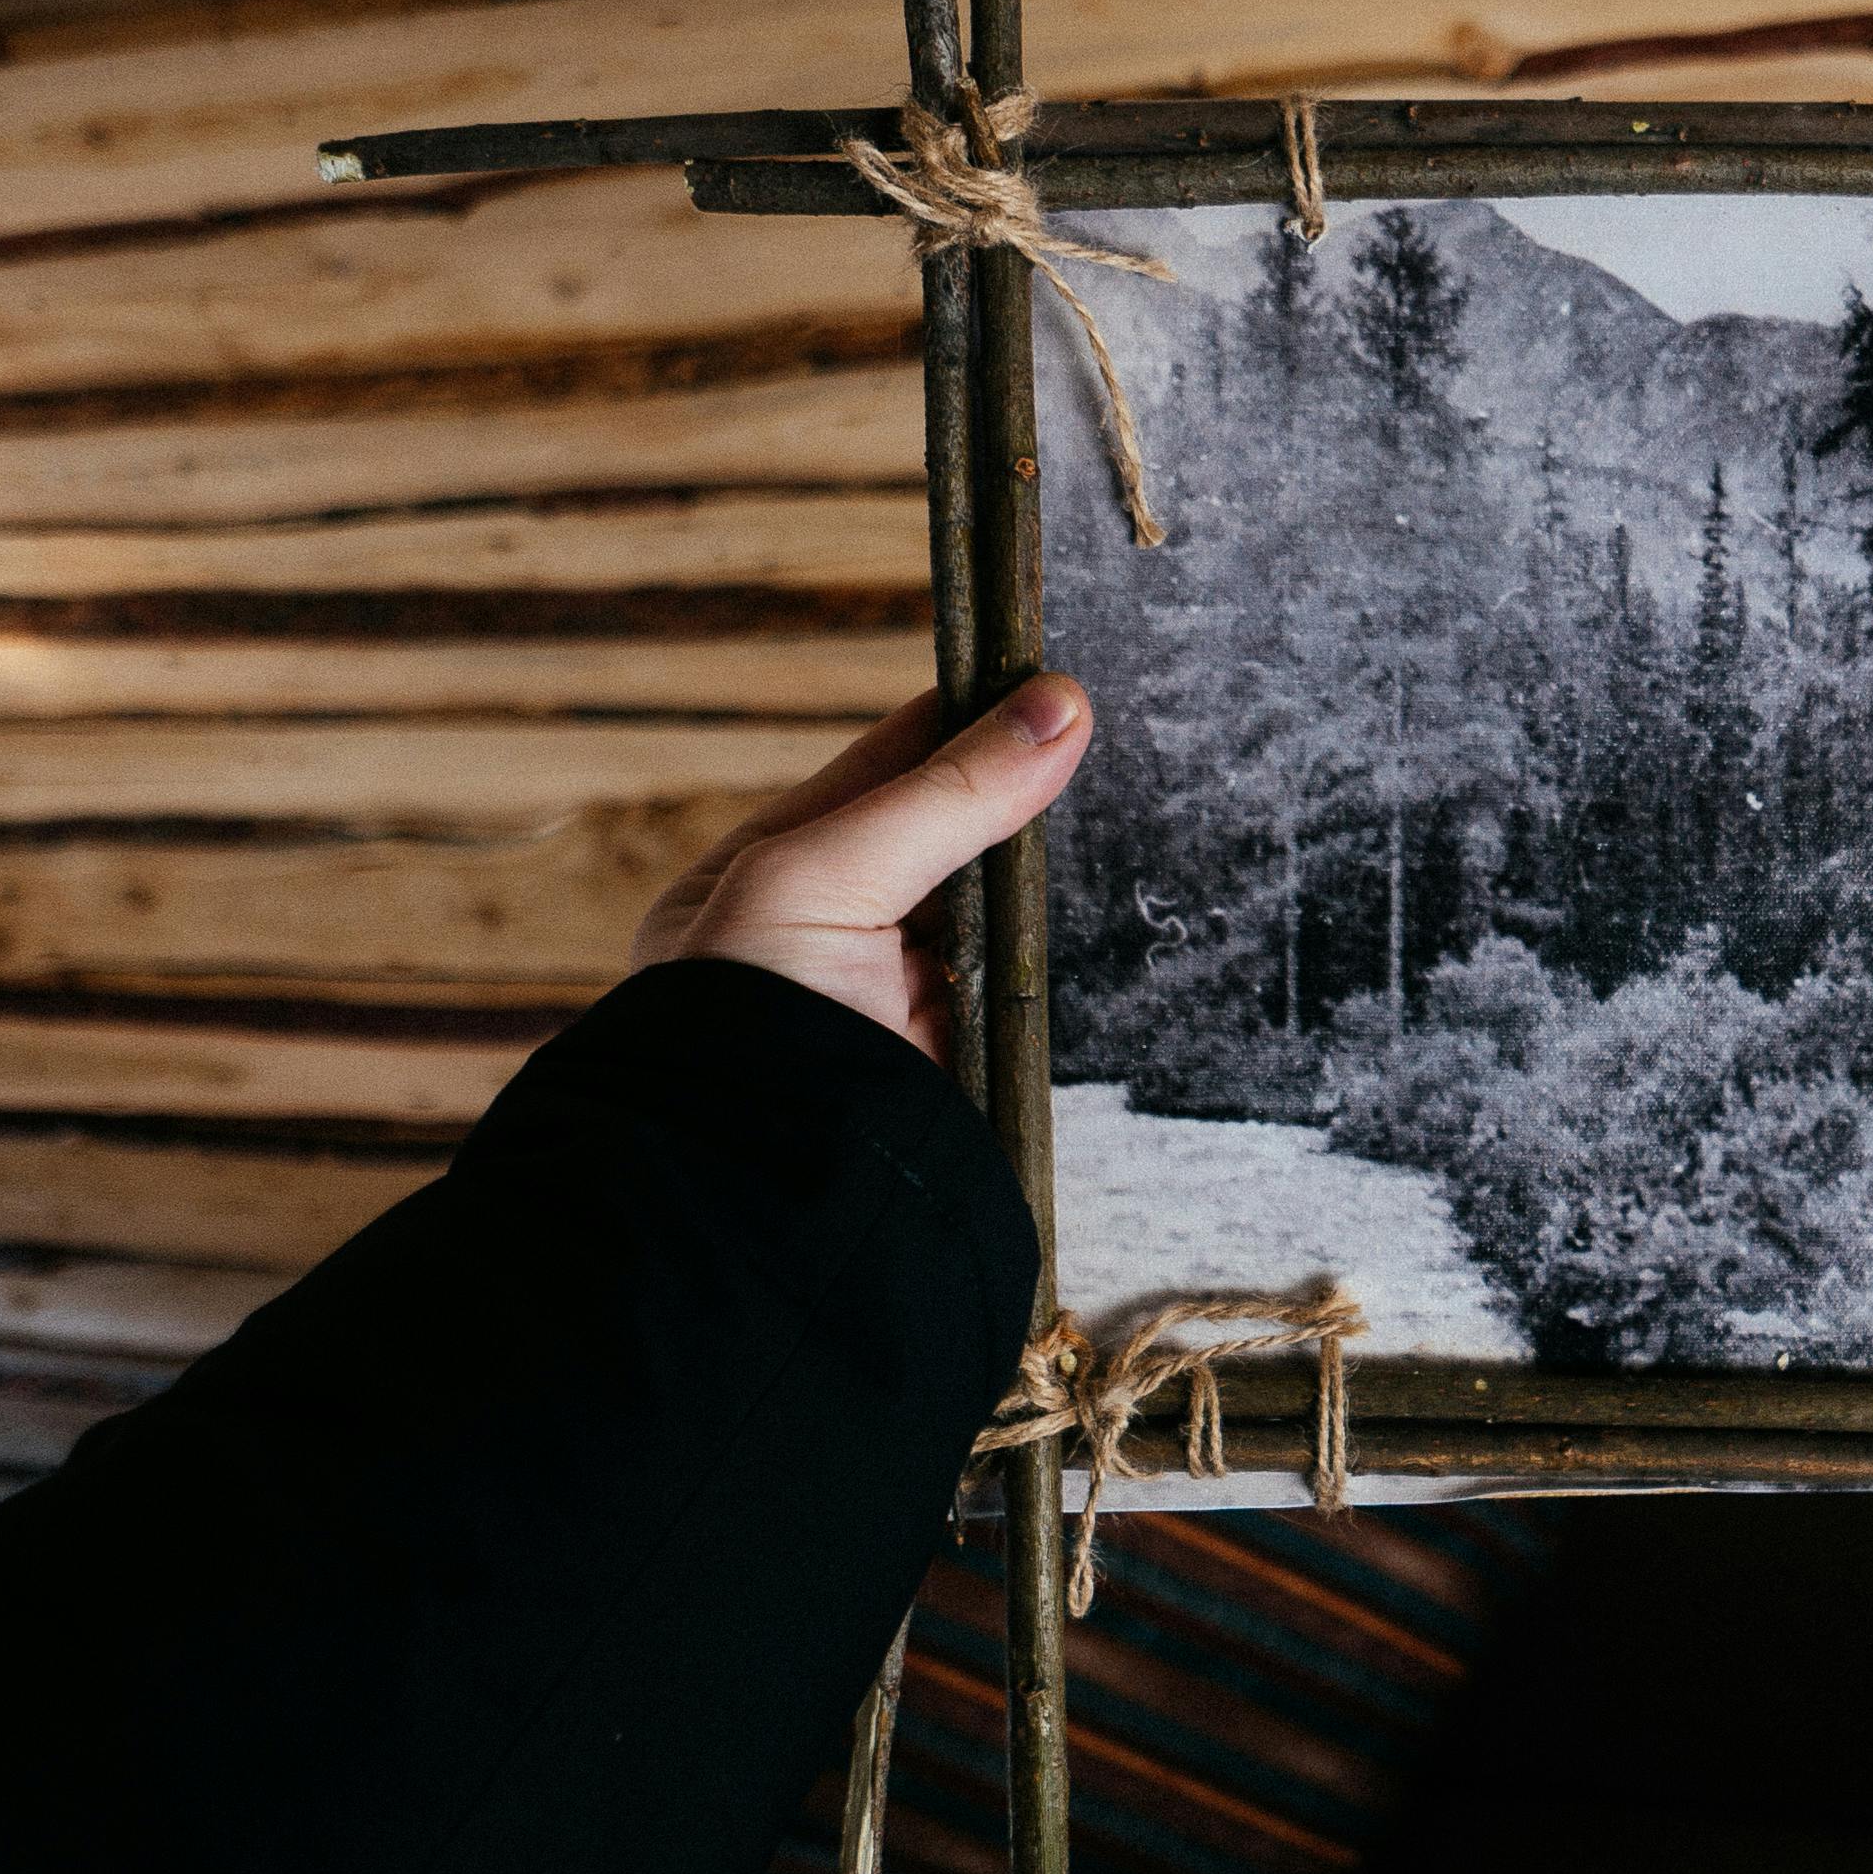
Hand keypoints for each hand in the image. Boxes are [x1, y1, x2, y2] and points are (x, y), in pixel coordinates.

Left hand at [631, 676, 1091, 1060]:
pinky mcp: (959, 1062)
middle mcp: (831, 935)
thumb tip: (1059, 705)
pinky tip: (1115, 911)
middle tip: (1103, 734)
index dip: (964, 720)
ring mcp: (897, 1001)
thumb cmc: (741, 1024)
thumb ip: (946, 794)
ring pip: (996, 910)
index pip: (883, 769)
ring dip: (1049, 878)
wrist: (758, 1198)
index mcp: (766, 876)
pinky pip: (1025, 988)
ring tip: (1130, 808)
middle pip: (950, 837)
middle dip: (1018, 797)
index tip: (1043, 675)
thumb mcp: (825, 874)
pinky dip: (1061, 957)